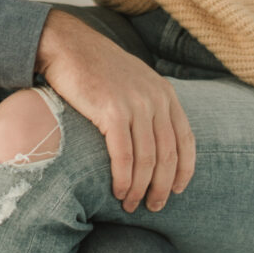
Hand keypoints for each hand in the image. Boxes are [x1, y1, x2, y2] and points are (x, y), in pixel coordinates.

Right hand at [35, 10, 194, 212]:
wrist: (67, 46)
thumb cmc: (96, 67)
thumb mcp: (134, 81)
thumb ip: (148, 104)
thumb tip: (152, 139)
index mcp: (165, 93)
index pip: (186, 139)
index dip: (184, 170)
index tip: (178, 190)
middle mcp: (155, 99)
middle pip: (168, 155)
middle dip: (163, 187)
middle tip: (154, 207)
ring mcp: (135, 104)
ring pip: (147, 160)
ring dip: (140, 188)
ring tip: (131, 205)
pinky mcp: (112, 111)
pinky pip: (124, 155)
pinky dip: (123, 178)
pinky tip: (118, 191)